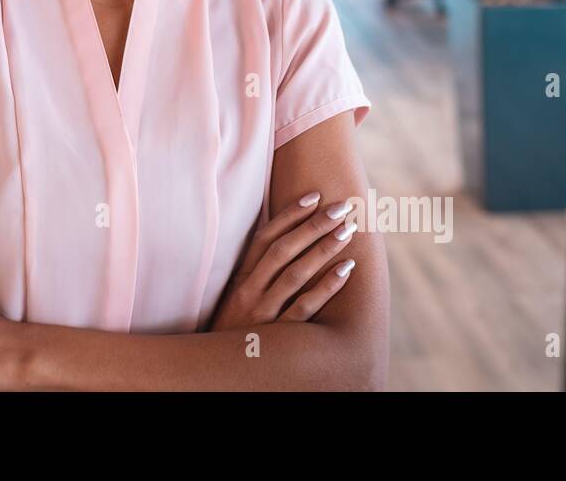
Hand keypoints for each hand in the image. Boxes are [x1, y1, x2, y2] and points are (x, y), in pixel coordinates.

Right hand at [209, 191, 357, 329]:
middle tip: (341, 206)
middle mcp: (249, 291)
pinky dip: (326, 286)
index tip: (314, 196)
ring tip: (347, 230)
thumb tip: (282, 240)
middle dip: (313, 224)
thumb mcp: (235, 297)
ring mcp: (262, 313)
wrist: (218, 370)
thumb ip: (255, 272)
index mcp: (239, 278)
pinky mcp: (277, 335)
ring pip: (296, 274)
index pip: (265, 237)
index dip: (289, 215)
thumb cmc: (232, 329)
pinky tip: (346, 269)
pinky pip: (305, 307)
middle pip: (283, 249)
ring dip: (323, 248)